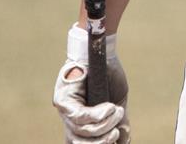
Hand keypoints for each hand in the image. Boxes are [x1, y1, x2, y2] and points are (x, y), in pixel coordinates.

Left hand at [53, 24, 129, 143]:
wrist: (102, 51)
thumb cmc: (108, 74)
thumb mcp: (116, 102)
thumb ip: (117, 121)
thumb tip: (123, 142)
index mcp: (78, 119)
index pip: (80, 142)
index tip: (115, 137)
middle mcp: (67, 116)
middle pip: (78, 141)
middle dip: (101, 141)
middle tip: (116, 132)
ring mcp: (63, 108)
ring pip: (80, 131)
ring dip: (103, 126)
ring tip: (116, 112)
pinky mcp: (62, 99)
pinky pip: (79, 117)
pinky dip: (98, 115)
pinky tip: (110, 107)